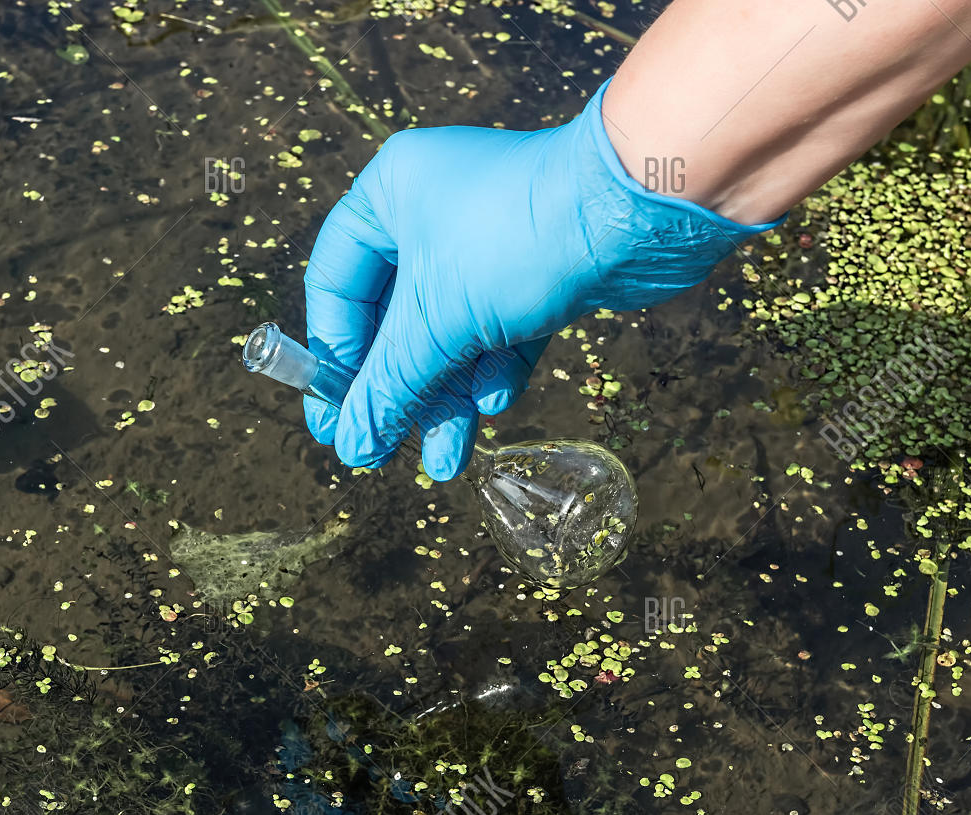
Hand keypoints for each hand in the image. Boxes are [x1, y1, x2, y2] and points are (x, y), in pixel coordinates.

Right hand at [302, 79, 782, 479]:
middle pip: (393, 318)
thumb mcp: (436, 322)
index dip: (334, 354)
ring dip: (445, 398)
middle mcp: (434, 212)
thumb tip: (350, 446)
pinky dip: (493, 371)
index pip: (335, 284)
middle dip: (396, 390)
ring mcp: (489, 242)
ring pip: (449, 333)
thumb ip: (387, 386)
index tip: (335, 414)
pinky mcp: (538, 270)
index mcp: (390, 196)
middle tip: (376, 452)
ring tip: (444, 462)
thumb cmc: (516, 241)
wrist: (637, 209)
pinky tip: (496, 404)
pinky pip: (498, 331)